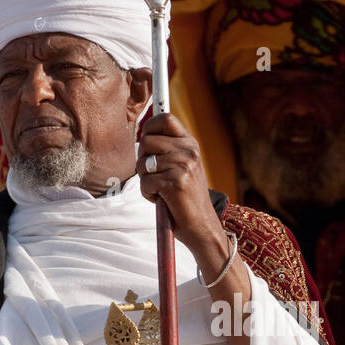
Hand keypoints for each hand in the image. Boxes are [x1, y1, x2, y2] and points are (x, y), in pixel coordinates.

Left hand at [137, 114, 225, 261]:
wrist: (202, 225)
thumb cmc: (186, 198)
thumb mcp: (183, 167)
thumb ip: (168, 149)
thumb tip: (144, 135)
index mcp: (191, 144)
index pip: (166, 118)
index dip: (149, 126)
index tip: (145, 139)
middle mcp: (189, 151)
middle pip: (147, 141)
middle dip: (142, 160)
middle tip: (153, 175)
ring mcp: (184, 166)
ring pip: (143, 163)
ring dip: (145, 179)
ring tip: (160, 189)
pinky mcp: (176, 183)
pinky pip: (145, 182)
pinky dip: (148, 194)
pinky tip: (161, 199)